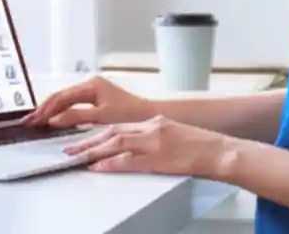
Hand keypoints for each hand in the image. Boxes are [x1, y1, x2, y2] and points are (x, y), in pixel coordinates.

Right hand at [22, 75, 154, 127]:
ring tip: (36, 121)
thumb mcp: (102, 117)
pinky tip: (54, 119)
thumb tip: (53, 119)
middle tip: (29, 122)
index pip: (61, 97)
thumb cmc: (130, 115)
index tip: (33, 120)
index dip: (45, 110)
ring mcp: (93, 90)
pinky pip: (73, 103)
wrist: (149, 115)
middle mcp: (90, 84)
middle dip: (44, 109)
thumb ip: (76, 117)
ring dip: (51, 110)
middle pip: (61, 96)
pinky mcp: (96, 98)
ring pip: (65, 99)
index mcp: (91, 86)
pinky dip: (61, 111)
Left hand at [63, 115, 231, 176]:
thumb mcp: (174, 134)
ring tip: (76, 157)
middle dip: (88, 141)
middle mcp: (151, 127)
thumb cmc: (200, 146)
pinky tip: (97, 167)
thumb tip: (135, 145)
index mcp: (154, 121)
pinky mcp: (157, 158)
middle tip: (70, 148)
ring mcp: (154, 142)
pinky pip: (127, 161)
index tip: (83, 139)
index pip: (119, 125)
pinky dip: (109, 164)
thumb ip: (154, 136)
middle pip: (112, 132)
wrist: (218, 151)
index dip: (98, 133)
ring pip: (115, 143)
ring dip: (92, 151)